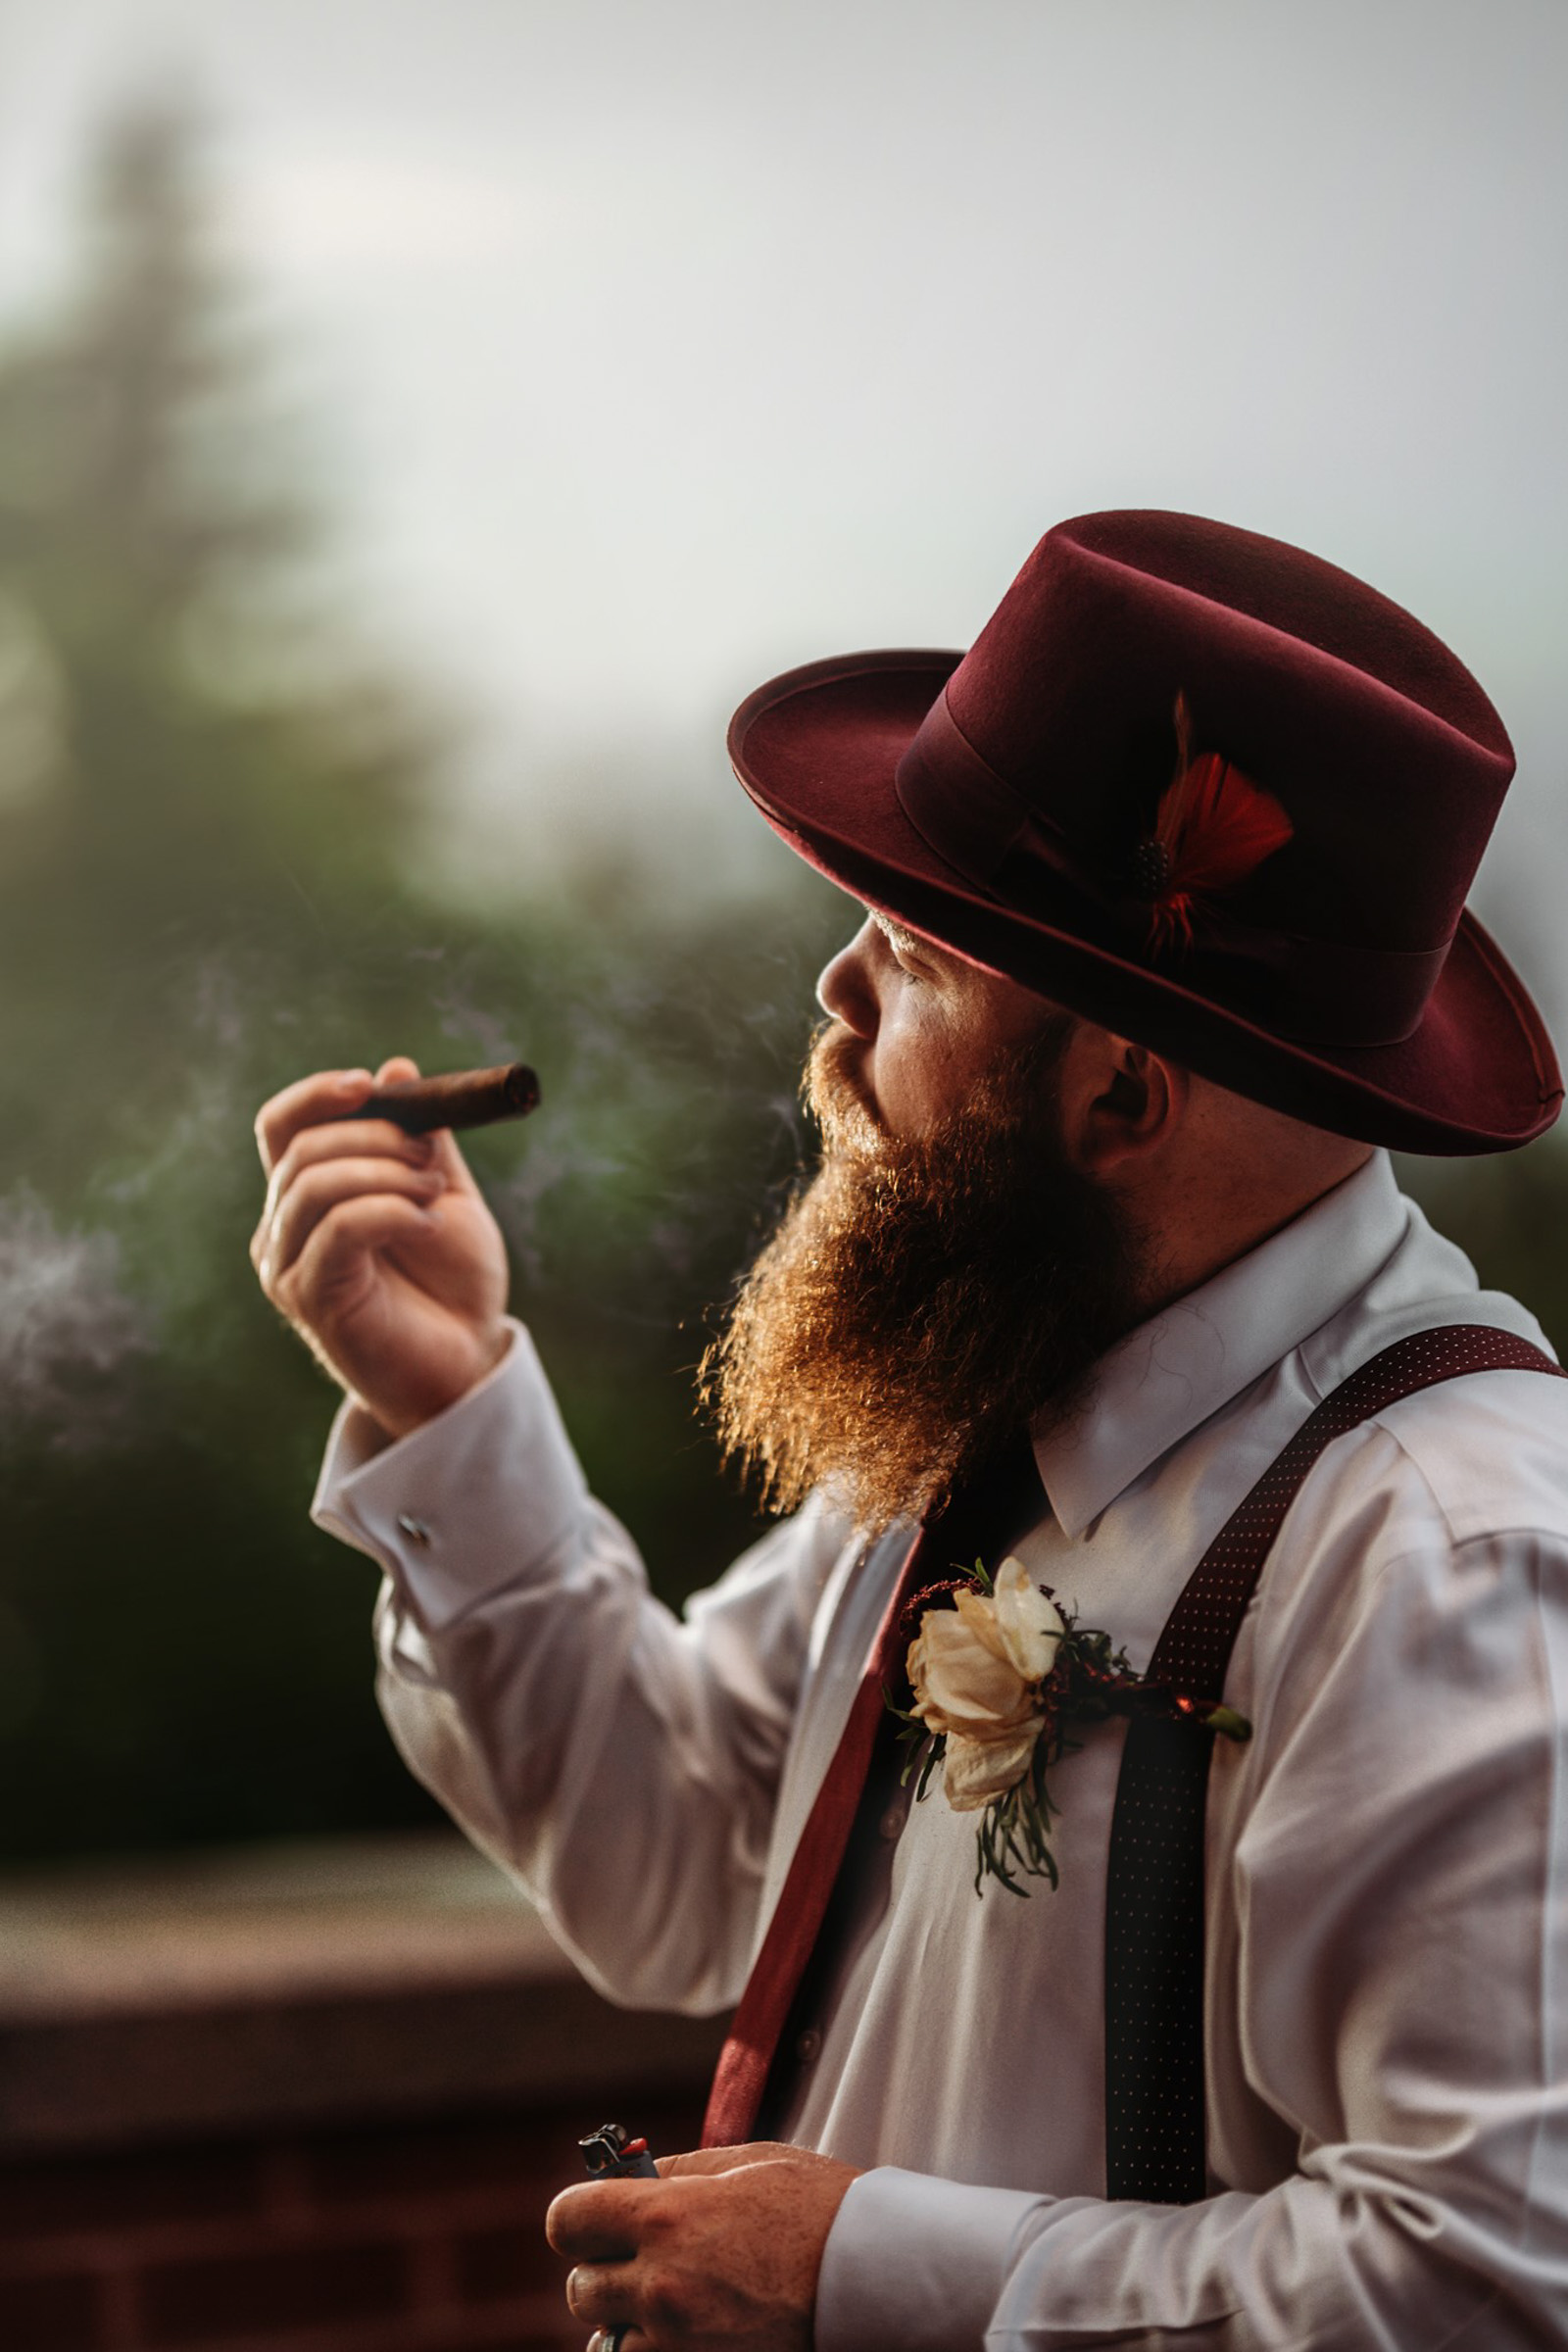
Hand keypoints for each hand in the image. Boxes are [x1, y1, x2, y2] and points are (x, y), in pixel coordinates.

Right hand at [251, 1057, 511, 1437]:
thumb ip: (421, 1139)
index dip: (316, 1095)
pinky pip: (337, 1230)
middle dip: (374, 1137)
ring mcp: (287, 1267)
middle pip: (301, 1150)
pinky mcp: (308, 1299)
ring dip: (384, 1173)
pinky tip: (426, 1225)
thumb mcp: (444, 1194)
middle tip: (430, 1157)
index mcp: (308, 1195)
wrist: (468, 1361)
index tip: (370, 1083)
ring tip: (433, 1194)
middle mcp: (282, 1228)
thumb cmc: (453, 1285)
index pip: (281, 1126)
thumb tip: (397, 1067)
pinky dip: (387, 1211)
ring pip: (313, 1185)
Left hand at [547, 2142, 859, 2351]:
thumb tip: (629, 2174)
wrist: (880, 2278)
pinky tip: (686, 2330)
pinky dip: (654, 2351)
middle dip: (606, 2271)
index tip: (601, 2217)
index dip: (581, 2217)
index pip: (566, 2221)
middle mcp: (660, 2284)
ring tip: (671, 2302)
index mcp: (666, 2216)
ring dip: (626, 2323)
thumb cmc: (821, 2210)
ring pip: (607, 2344)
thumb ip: (679, 2169)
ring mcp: (679, 2342)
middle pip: (580, 2289)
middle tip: (645, 2258)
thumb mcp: (748, 2162)